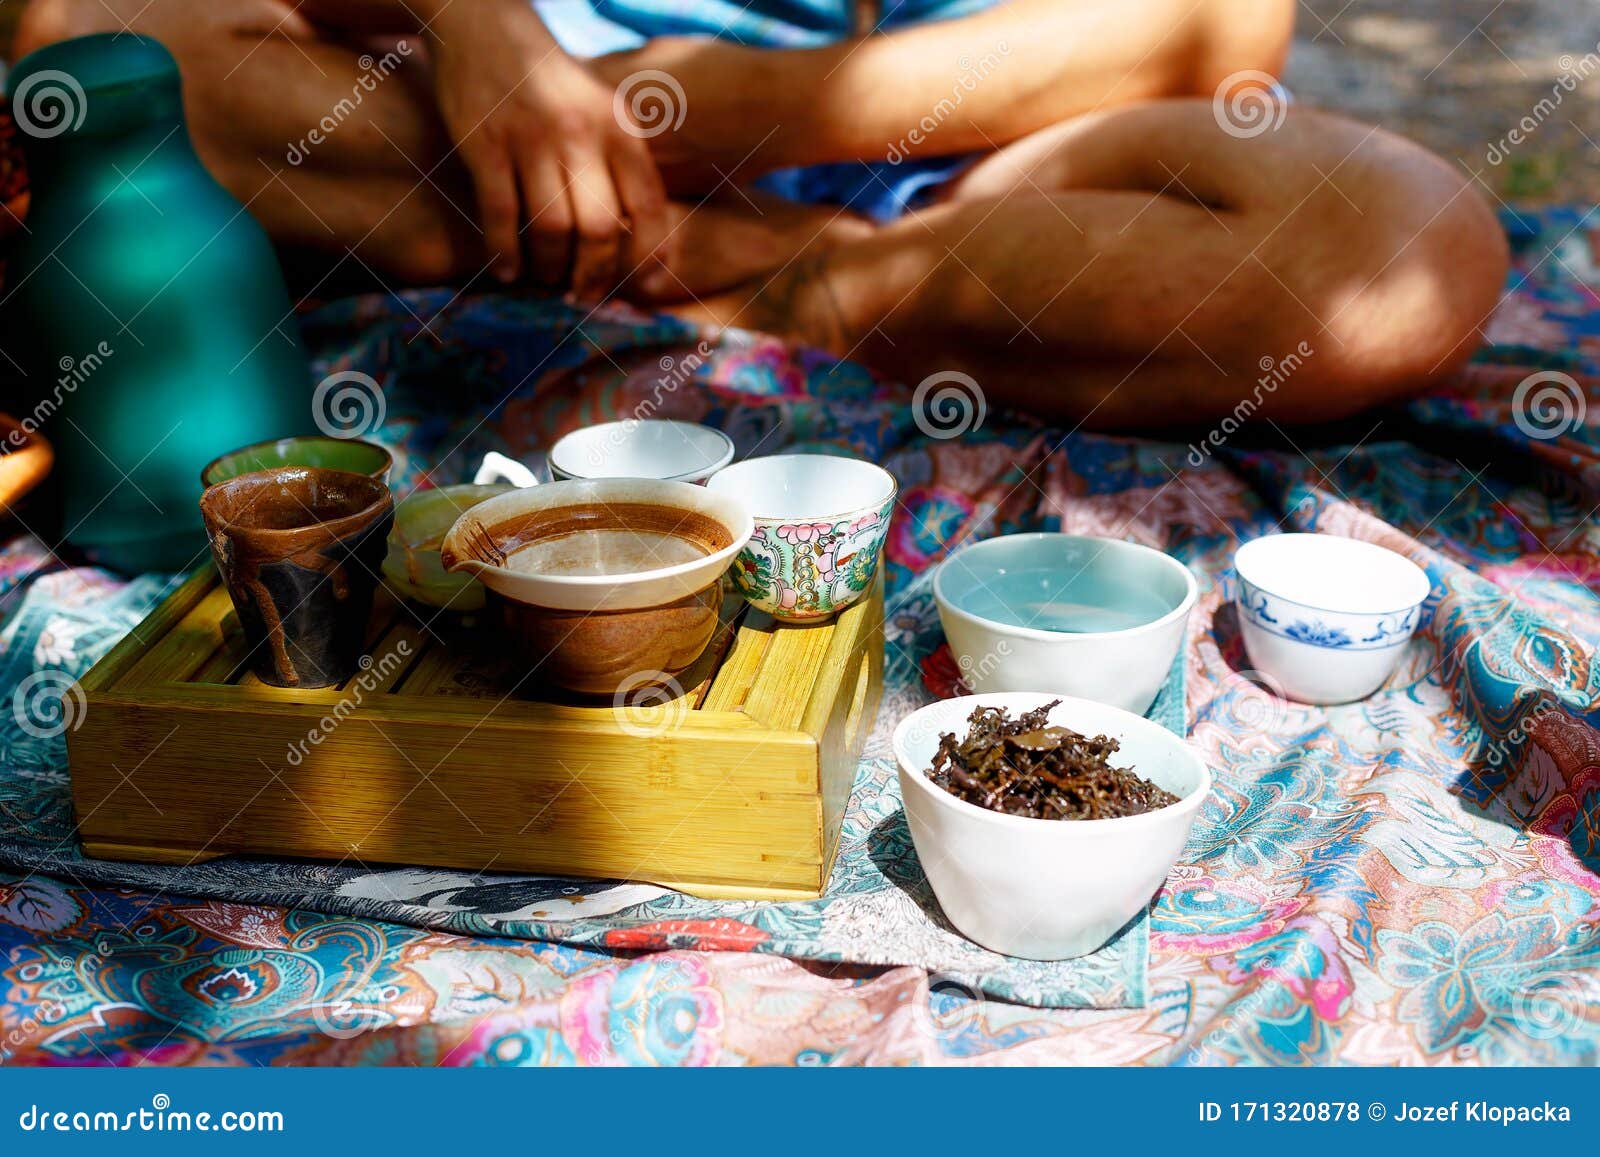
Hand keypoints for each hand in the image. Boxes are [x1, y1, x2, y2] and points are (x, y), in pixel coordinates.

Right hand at [427, 0, 669, 296]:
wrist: (486, 28)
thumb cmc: (552, 87)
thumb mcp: (602, 112)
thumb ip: (621, 167)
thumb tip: (639, 245)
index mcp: (620, 129)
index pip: (648, 206)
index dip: (651, 256)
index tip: (644, 287)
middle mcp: (582, 133)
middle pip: (600, 230)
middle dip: (594, 274)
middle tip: (582, 293)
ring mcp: (532, 138)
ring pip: (553, 229)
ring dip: (550, 267)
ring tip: (547, 278)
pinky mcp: (486, 144)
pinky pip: (501, 215)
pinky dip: (505, 252)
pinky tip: (506, 271)